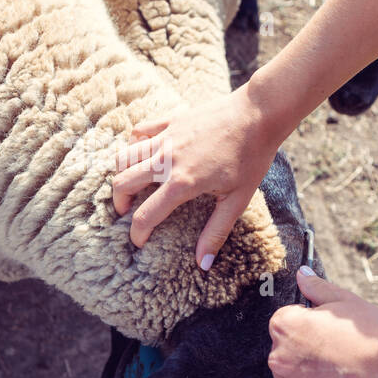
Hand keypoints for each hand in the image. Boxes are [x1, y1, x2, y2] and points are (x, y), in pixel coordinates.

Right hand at [112, 86, 280, 267]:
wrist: (258, 114)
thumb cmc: (251, 157)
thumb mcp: (238, 199)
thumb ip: (216, 232)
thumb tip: (203, 263)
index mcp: (182, 183)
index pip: (145, 215)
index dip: (137, 233)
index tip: (138, 241)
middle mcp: (166, 160)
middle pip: (122, 183)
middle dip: (119, 202)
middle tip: (127, 212)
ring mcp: (166, 137)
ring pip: (125, 156)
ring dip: (122, 173)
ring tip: (131, 184)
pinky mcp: (170, 120)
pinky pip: (140, 131)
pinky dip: (134, 144)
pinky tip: (144, 152)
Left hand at [267, 269, 377, 377]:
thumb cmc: (372, 334)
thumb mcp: (345, 301)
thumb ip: (316, 288)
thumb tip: (301, 274)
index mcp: (285, 324)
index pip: (284, 320)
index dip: (307, 322)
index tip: (327, 329)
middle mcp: (279, 354)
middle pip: (284, 347)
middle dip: (303, 346)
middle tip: (335, 348)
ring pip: (286, 372)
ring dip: (302, 369)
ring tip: (335, 368)